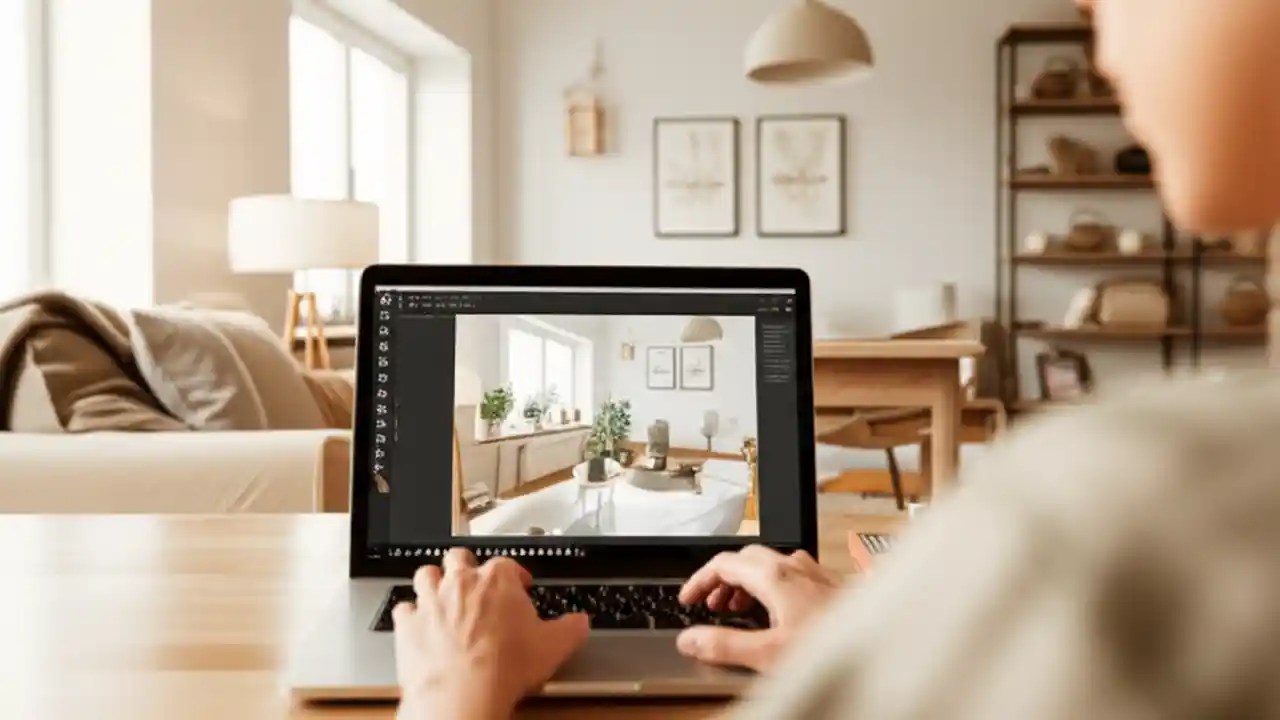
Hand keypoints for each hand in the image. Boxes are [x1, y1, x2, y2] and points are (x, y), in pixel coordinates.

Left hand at [393, 549, 589, 719]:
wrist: (463, 692)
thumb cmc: (504, 666)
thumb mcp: (553, 647)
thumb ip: (571, 629)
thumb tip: (580, 622)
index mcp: (497, 580)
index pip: (507, 564)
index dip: (515, 575)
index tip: (519, 586)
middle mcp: (462, 582)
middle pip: (460, 557)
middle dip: (467, 565)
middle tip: (475, 580)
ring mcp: (432, 600)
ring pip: (427, 573)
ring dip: (434, 580)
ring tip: (442, 591)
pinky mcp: (409, 623)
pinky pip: (404, 608)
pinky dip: (410, 613)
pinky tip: (417, 622)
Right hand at [676, 546, 840, 671]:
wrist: (887, 645)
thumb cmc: (837, 647)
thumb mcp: (769, 653)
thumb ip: (725, 645)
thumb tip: (691, 640)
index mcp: (776, 575)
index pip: (724, 563)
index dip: (699, 579)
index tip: (688, 597)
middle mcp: (796, 567)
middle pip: (746, 559)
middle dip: (722, 578)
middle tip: (708, 602)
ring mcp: (815, 573)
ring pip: (769, 564)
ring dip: (745, 582)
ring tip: (735, 607)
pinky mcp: (830, 584)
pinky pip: (790, 574)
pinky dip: (769, 586)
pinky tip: (774, 610)